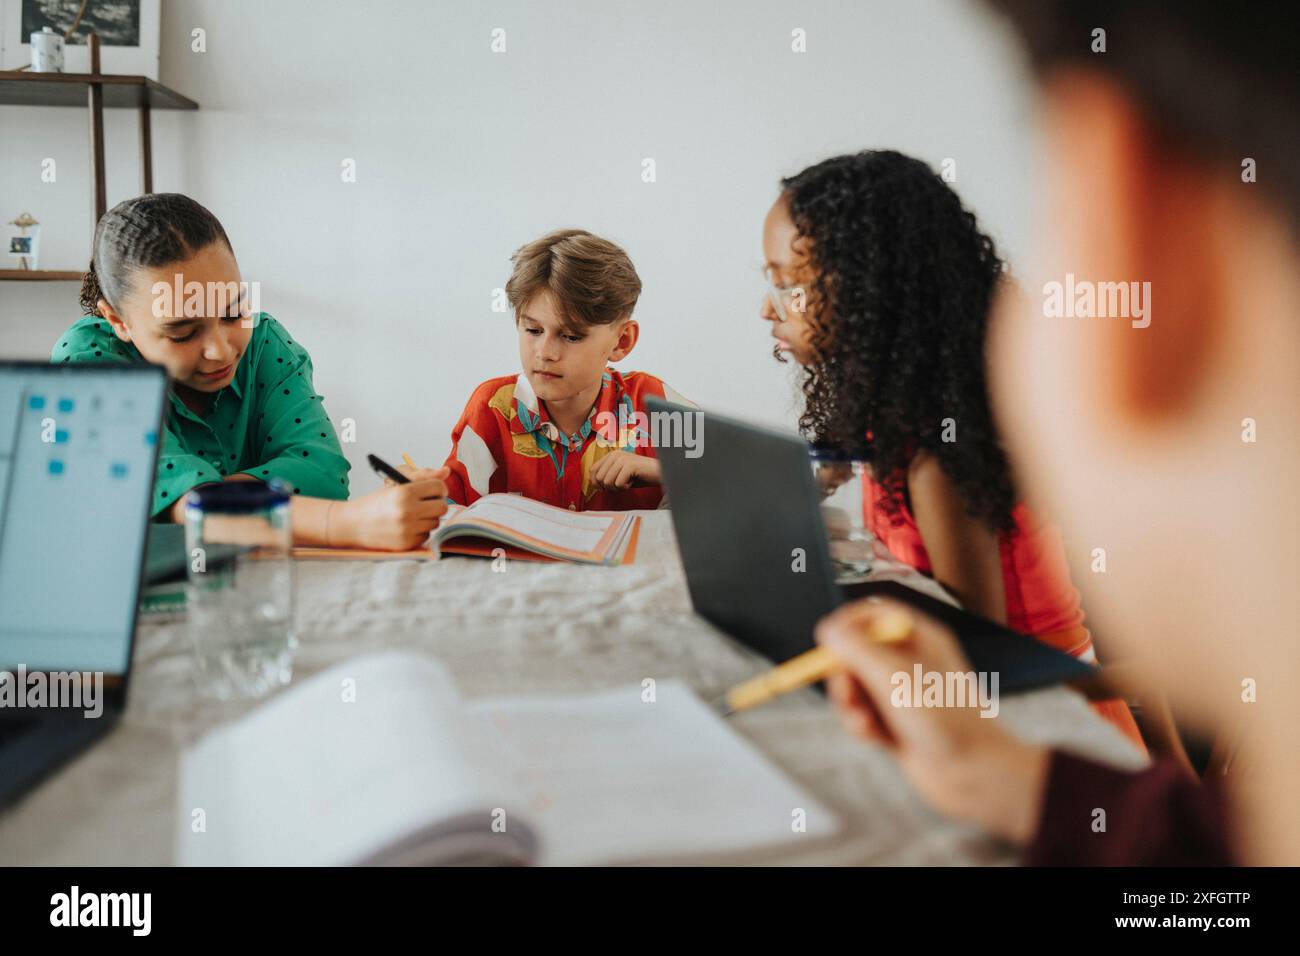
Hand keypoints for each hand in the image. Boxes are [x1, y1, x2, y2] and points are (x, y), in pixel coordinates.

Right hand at [341, 467, 449, 549]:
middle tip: (427, 503)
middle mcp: (407, 511)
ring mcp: (407, 529)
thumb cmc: (376, 503)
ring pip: (435, 522)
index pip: (439, 487)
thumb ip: (422, 477)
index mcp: (404, 492)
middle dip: (436, 503)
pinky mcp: (407, 543)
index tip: (434, 490)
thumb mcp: (395, 484)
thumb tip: (446, 471)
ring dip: (428, 518)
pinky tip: (407, 527)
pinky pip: (426, 535)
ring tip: (413, 515)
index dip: (438, 488)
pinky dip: (420, 531)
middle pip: (442, 506)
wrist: (353, 524)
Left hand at [590, 451, 660, 489]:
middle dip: (609, 486)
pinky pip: (618, 484)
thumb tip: (593, 484)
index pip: (592, 471)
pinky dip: (625, 487)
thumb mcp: (619, 474)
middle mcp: (615, 454)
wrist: (659, 473)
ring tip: (627, 482)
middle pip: (599, 478)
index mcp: (611, 455)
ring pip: (607, 482)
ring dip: (617, 487)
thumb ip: (606, 476)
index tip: (607, 488)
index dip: (596, 483)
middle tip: (621, 484)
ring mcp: (622, 459)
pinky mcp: (629, 465)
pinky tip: (632, 482)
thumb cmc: (639, 476)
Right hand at [815, 597, 1049, 843]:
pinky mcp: (898, 723)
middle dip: (844, 673)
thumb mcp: (894, 676)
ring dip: (851, 704)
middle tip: (847, 691)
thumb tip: (828, 629)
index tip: (826, 641)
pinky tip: (873, 737)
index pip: (874, 615)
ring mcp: (905, 694)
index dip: (847, 623)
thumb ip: (857, 649)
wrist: (975, 773)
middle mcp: (912, 662)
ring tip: (863, 721)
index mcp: (920, 639)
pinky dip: (862, 724)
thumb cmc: (945, 719)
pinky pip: (865, 715)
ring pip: (857, 688)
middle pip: (858, 652)